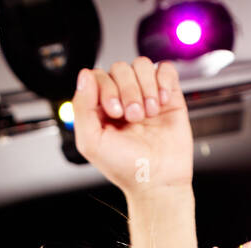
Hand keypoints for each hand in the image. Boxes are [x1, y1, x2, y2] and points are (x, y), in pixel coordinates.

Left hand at [72, 58, 191, 195]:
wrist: (158, 180)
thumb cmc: (125, 167)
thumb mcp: (91, 142)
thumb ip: (82, 107)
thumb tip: (85, 75)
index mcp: (101, 107)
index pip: (98, 76)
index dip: (106, 88)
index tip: (115, 112)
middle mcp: (123, 98)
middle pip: (120, 68)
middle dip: (128, 91)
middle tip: (134, 117)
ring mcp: (146, 96)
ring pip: (141, 65)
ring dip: (145, 87)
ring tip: (149, 113)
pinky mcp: (169, 96)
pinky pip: (165, 69)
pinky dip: (163, 81)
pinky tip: (162, 102)